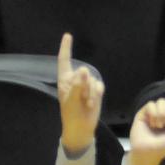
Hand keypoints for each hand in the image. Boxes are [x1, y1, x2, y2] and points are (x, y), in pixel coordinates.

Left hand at [56, 33, 104, 155]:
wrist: (82, 128)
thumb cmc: (71, 115)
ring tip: (86, 104)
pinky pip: (99, 85)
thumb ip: (78, 84)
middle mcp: (75, 80)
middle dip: (84, 86)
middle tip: (81, 100)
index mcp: (65, 80)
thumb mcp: (72, 100)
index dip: (66, 48)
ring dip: (90, 93)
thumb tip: (84, 69)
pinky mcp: (96, 91)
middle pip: (83, 72)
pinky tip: (92, 104)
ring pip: (93, 80)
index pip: (64, 61)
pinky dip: (97, 95)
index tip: (68, 36)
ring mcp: (86, 85)